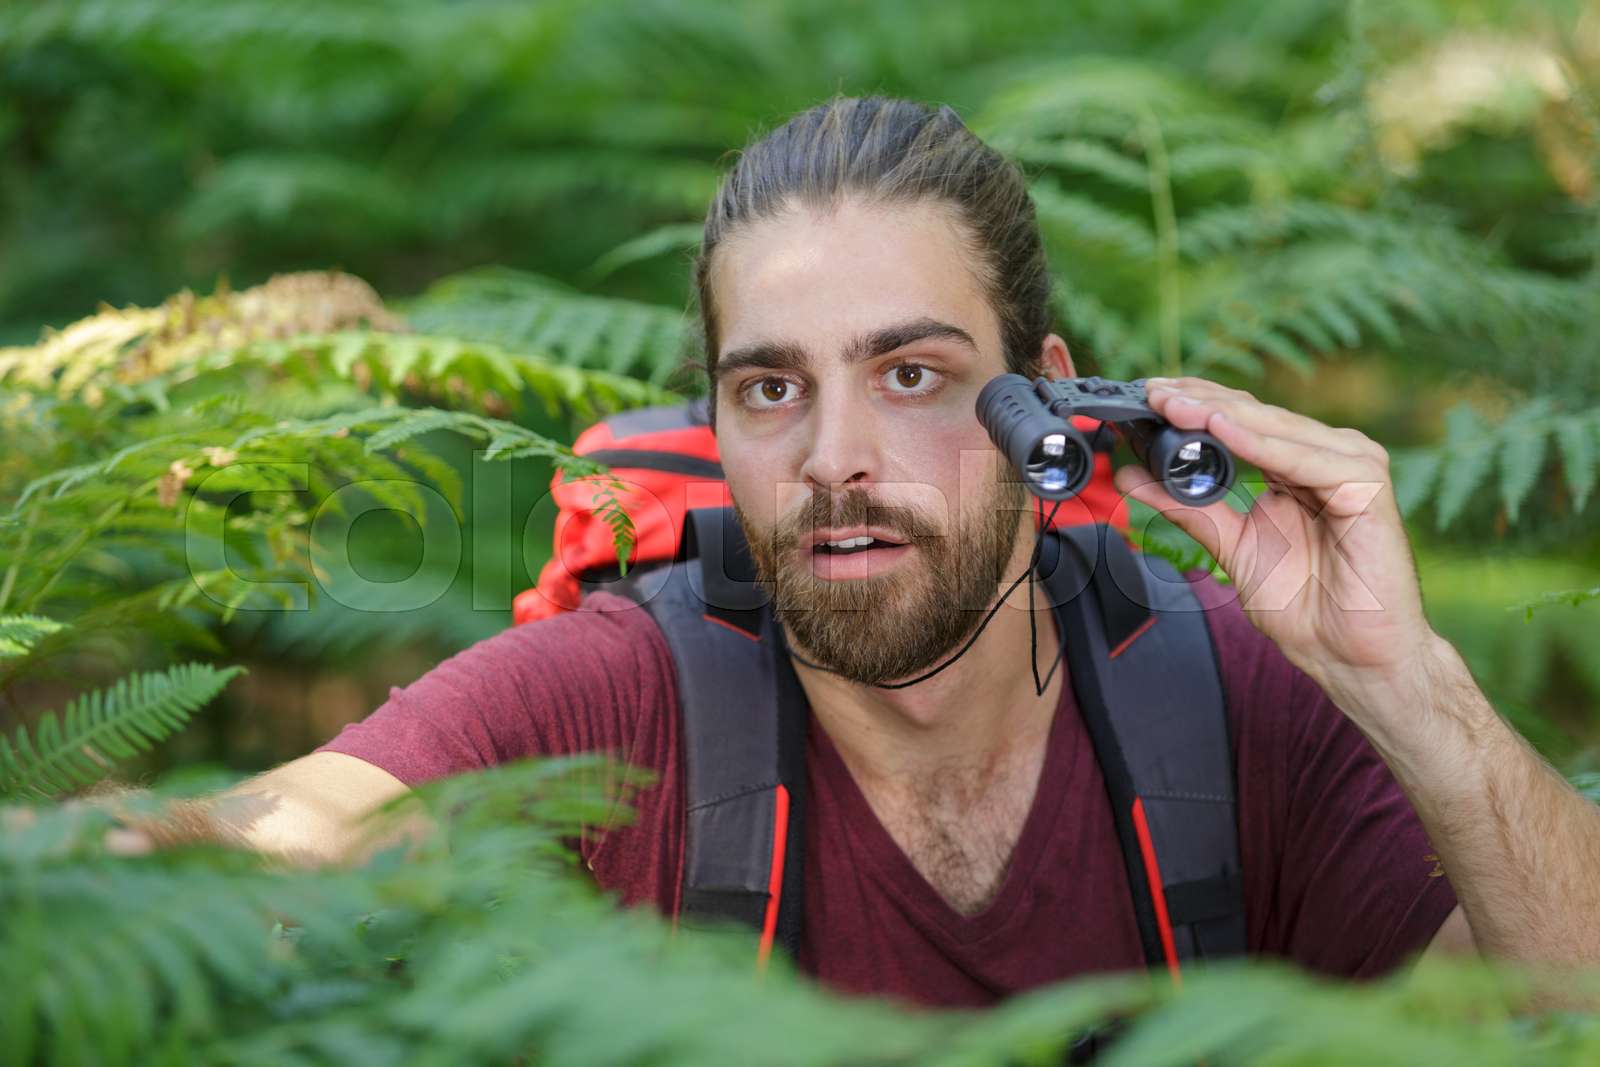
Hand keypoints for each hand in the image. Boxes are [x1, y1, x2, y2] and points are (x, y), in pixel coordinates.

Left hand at [1113, 376, 1435, 701]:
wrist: (1348, 655)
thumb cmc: (1304, 604)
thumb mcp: (1230, 547)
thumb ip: (1188, 509)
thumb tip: (1131, 478)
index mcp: (1295, 463)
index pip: (1240, 418)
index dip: (1194, 404)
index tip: (1147, 397)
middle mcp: (1324, 455)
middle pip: (1255, 415)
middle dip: (1199, 402)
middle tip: (1152, 393)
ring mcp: (1350, 465)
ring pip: (1276, 428)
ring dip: (1221, 414)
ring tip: (1175, 406)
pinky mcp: (1367, 486)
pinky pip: (1305, 459)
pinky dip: (1261, 444)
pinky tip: (1222, 429)